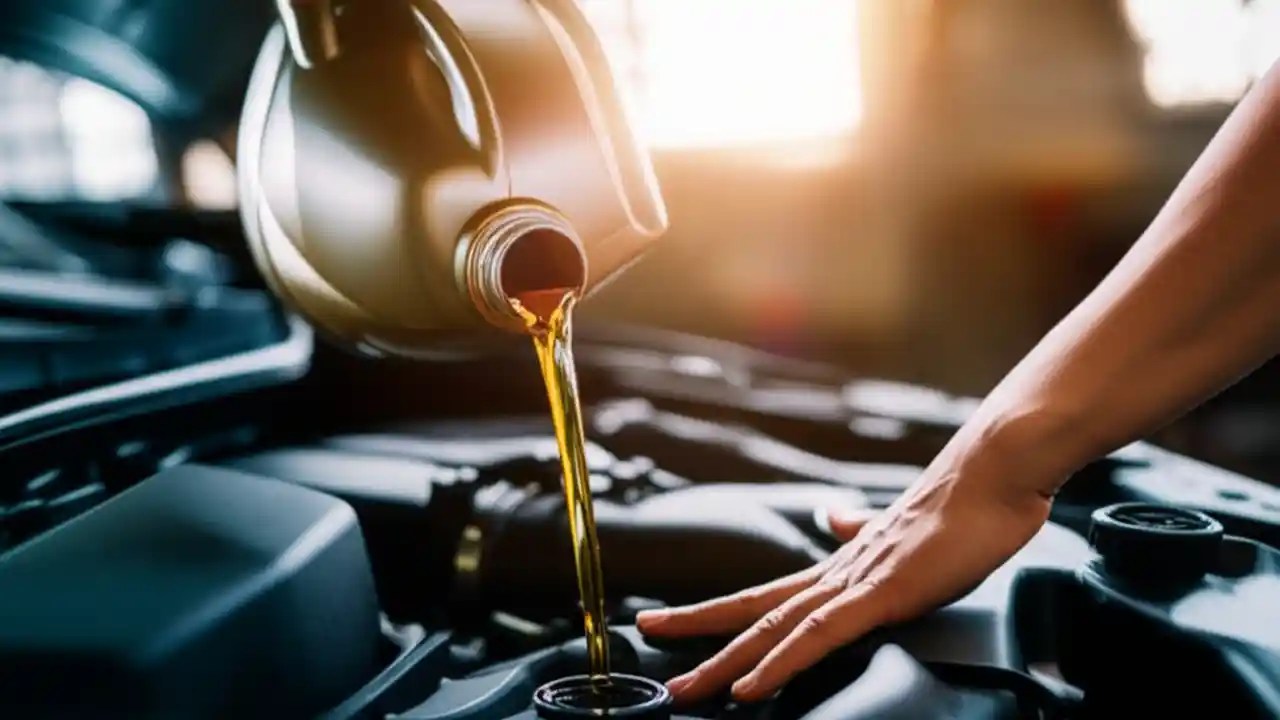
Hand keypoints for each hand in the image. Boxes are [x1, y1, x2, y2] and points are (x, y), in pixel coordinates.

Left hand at [635, 450, 1053, 703]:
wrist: (992, 475)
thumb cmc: (958, 507)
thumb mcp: (896, 528)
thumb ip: (857, 530)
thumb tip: (830, 517)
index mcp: (837, 565)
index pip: (761, 594)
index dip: (715, 611)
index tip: (671, 620)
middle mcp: (833, 573)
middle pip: (750, 609)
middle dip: (698, 631)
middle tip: (649, 641)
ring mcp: (852, 583)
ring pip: (772, 627)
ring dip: (724, 659)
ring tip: (686, 686)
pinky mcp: (878, 595)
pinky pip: (817, 636)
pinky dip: (779, 663)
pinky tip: (749, 686)